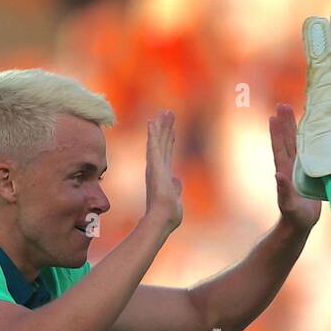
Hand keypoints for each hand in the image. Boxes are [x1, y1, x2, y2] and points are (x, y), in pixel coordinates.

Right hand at [144, 110, 182, 232]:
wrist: (163, 218)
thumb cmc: (169, 214)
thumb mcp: (175, 198)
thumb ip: (176, 187)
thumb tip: (178, 179)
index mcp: (163, 175)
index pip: (167, 154)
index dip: (169, 140)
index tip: (171, 129)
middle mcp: (158, 168)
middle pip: (162, 143)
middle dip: (165, 128)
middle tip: (167, 113)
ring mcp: (155, 166)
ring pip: (158, 141)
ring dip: (161, 126)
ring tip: (164, 112)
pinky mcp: (154, 165)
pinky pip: (153, 145)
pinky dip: (153, 133)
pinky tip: (152, 121)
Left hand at [269, 104, 320, 230]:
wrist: (300, 224)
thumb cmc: (294, 216)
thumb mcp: (289, 204)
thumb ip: (283, 190)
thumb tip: (277, 175)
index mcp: (285, 170)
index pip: (280, 148)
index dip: (277, 132)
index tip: (274, 116)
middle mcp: (290, 166)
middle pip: (287, 140)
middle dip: (285, 122)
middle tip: (282, 105)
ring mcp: (299, 167)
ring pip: (296, 142)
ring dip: (294, 127)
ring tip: (291, 110)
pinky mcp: (308, 171)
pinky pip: (308, 151)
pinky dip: (309, 139)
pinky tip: (311, 131)